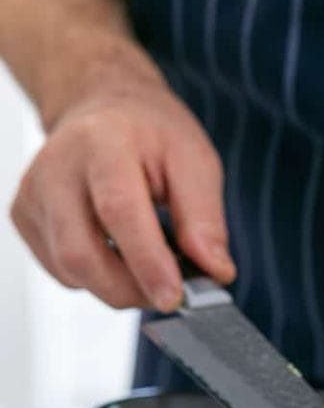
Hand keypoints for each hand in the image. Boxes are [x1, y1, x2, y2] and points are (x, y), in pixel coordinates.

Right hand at [11, 53, 233, 310]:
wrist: (104, 109)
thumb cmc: (151, 134)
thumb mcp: (195, 160)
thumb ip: (205, 218)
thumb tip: (215, 271)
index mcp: (103, 142)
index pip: (119, 212)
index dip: (147, 263)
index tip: (173, 298)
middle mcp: (56, 167)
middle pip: (82, 253)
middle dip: (132, 289)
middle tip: (171, 294)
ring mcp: (33, 194)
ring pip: (71, 270)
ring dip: (118, 287)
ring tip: (150, 267)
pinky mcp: (24, 217)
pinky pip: (62, 271)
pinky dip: (98, 278)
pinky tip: (118, 254)